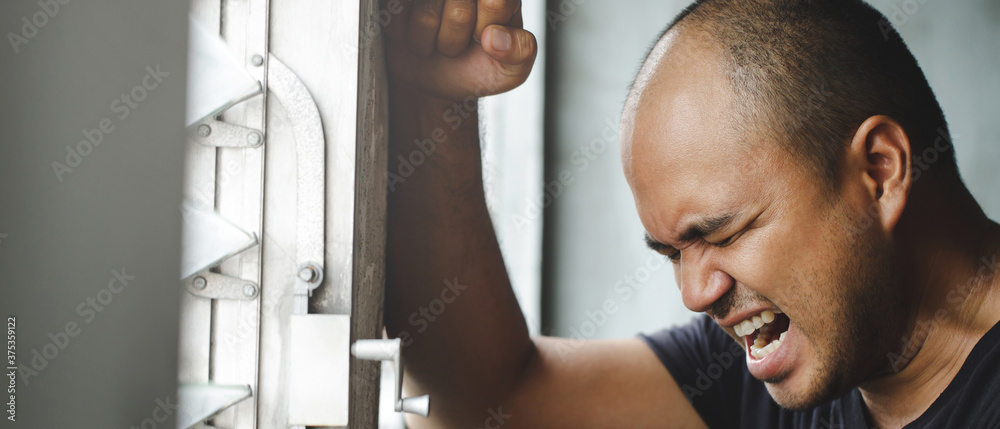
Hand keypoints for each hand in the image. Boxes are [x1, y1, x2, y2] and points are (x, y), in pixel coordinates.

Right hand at [386, 0, 537, 102]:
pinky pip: (395, 13)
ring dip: (426, 42)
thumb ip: (520, 52)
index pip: (495, 2)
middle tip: (455, 45)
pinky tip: (409, 32)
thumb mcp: (511, 71)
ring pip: (425, 14)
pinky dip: (403, 35)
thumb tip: (495, 37)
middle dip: (454, 41)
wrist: (434, 79)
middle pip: (459, 12)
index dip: (485, 31)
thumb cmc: (476, 67)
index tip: (483, 40)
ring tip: (432, 40)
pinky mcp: (399, 0)